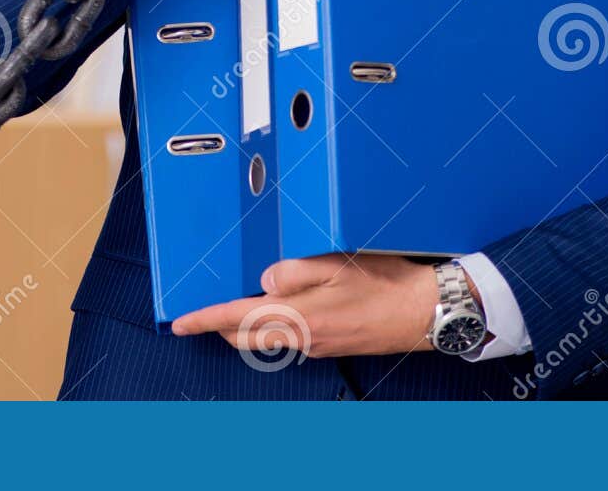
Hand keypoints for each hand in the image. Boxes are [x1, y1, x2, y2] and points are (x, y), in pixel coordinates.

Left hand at [171, 254, 474, 358]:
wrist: (426, 312)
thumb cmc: (386, 284)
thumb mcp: (336, 263)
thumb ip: (293, 269)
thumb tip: (264, 278)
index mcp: (299, 316)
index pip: (237, 320)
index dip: (204, 320)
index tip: (181, 323)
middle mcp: (304, 337)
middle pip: (247, 336)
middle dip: (221, 324)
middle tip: (206, 309)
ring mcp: (318, 344)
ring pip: (269, 337)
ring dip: (250, 323)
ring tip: (244, 300)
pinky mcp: (332, 344)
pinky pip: (293, 336)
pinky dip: (278, 322)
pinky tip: (288, 304)